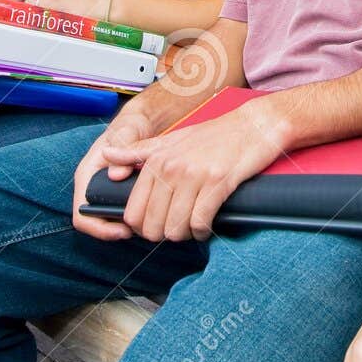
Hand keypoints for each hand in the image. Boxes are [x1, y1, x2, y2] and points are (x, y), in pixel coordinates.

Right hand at [70, 105, 156, 240]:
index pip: (81, 214)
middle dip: (115, 231)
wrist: (141, 124)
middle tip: (141, 230)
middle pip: (95, 222)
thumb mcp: (126, 131)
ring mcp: (104, 191)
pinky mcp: (117, 194)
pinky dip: (133, 218)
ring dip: (125, 226)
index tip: (124, 231)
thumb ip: (122, 147)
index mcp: (87, 175)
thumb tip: (116, 174)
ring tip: (147, 224)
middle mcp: (92, 187)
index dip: (99, 228)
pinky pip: (120, 214)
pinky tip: (150, 215)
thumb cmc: (130, 126)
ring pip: (108, 221)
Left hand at [98, 101, 286, 242]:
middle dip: (163, 234)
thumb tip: (107, 154)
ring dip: (184, 235)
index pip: (133, 211)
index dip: (142, 228)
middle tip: (176, 229)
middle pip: (152, 226)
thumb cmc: (214, 135)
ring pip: (175, 229)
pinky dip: (202, 231)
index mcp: (156, 160)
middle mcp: (171, 167)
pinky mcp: (218, 183)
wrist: (254, 125)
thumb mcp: (171, 139)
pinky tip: (206, 226)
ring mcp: (194, 175)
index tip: (156, 226)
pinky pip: (201, 222)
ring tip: (192, 227)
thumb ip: (137, 151)